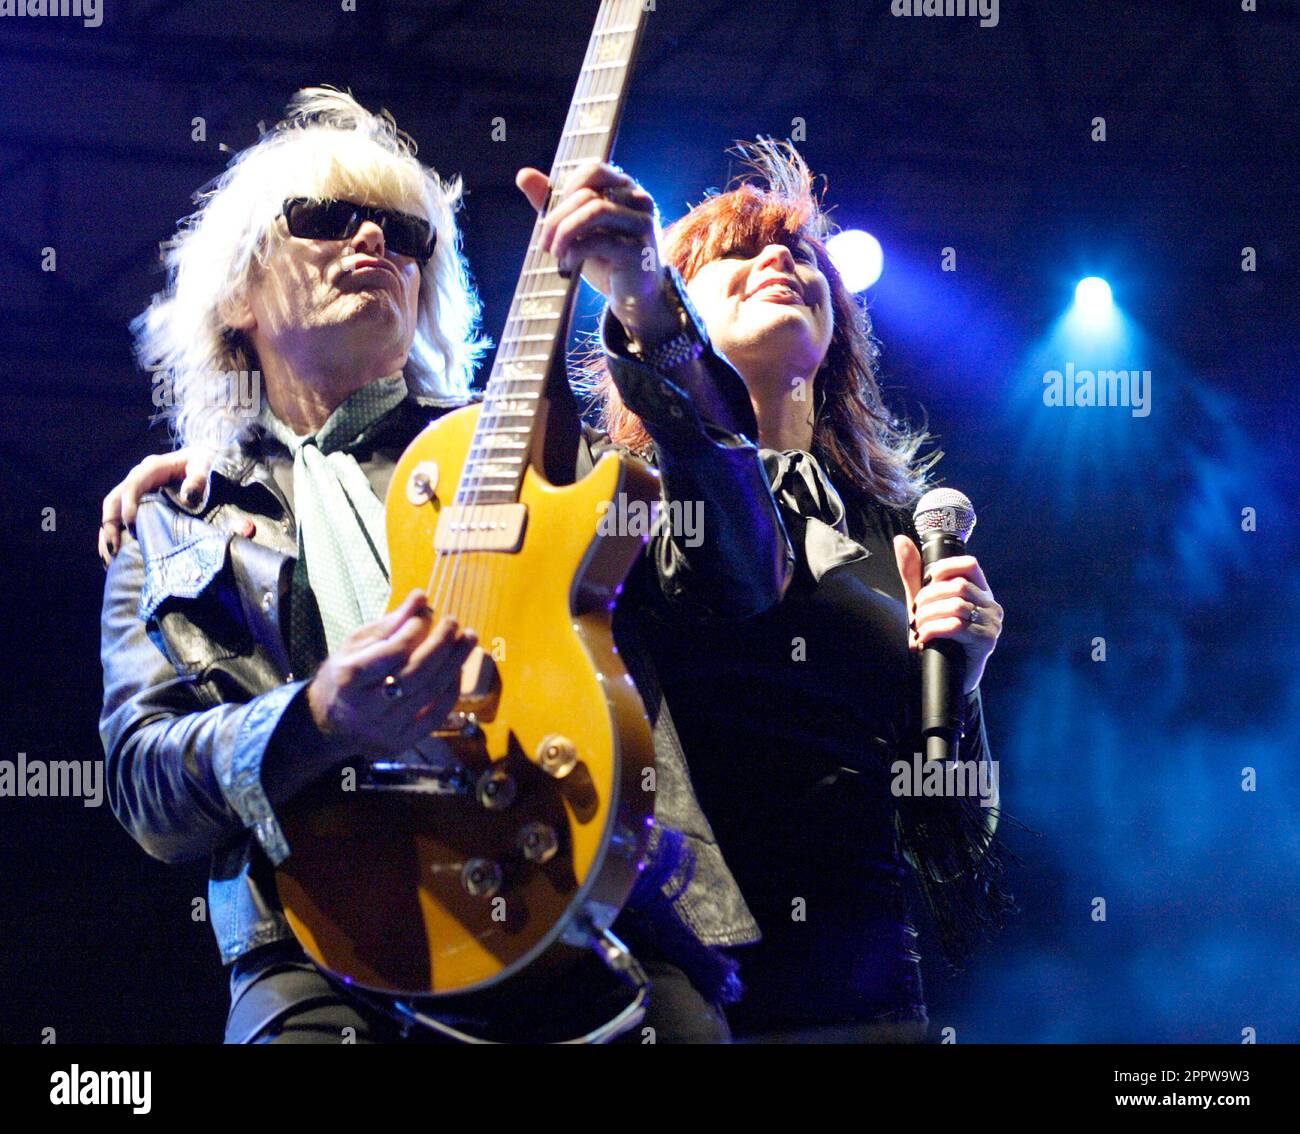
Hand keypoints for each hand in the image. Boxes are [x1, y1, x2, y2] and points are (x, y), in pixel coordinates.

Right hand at [99, 446, 215, 566]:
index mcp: (151, 468)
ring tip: (110, 556)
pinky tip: (115, 552)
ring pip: (112, 509)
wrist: (203, 459)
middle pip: (114, 499)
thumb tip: (186, 499)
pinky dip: (115, 532)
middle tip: (113, 548)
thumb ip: (198, 480)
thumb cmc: (204, 462)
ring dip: (107, 531)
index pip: (132, 487)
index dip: (128, 508)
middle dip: (110, 524)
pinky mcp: (139, 499)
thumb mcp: (204, 466)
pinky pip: (120, 514)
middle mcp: (138, 478)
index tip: (132, 529)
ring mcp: (136, 489)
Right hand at [306, 589, 478, 756]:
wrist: (328, 725)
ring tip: (467, 640)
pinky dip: (450, 691)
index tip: (428, 614)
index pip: (392, 652)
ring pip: (429, 693)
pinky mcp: (401, 742)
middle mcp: (366, 707)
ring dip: (454, 664)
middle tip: (455, 622)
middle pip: (415, 673)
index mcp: (349, 678)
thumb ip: (390, 623)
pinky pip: (435, 716)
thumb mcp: (356, 645)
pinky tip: (457, 670)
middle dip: (441, 645)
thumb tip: (422, 597)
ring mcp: (385, 728)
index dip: (415, 630)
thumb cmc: (343, 676)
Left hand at [515, 161, 679, 344]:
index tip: (550, 217)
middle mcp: (639, 200)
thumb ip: (555, 203)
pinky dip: (575, 251)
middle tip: (544, 244)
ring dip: (565, 231)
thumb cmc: (606, 260)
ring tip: (555, 252)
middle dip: (556, 219)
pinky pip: (600, 240)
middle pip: (588, 193)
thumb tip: (523, 175)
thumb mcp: (578, 229)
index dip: (566, 190)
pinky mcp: (639, 250)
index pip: (593, 170)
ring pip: (596, 210)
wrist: (634, 298)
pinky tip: (568, 264)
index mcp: (625, 188)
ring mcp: (642, 224)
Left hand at [893, 536, 1003, 695]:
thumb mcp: (924, 601)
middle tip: (916, 613)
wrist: (947, 676)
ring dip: (929, 615)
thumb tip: (900, 540)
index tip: (926, 581)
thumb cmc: (938, 636)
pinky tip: (924, 639)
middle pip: (958, 586)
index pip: (970, 564)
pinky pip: (957, 627)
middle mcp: (991, 604)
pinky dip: (935, 630)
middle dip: (929, 597)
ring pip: (956, 606)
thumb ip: (914, 573)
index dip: (945, 567)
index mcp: (979, 591)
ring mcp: (992, 623)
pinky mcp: (986, 642)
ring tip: (919, 627)